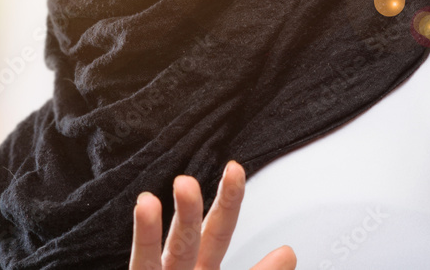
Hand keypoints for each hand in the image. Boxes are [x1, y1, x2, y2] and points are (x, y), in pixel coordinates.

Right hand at [129, 160, 295, 269]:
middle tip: (186, 183)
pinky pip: (143, 269)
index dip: (227, 202)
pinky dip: (145, 241)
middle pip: (183, 241)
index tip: (235, 169)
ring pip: (149, 260)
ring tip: (146, 203)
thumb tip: (288, 251)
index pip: (215, 232)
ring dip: (148, 233)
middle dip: (185, 213)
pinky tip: (140, 218)